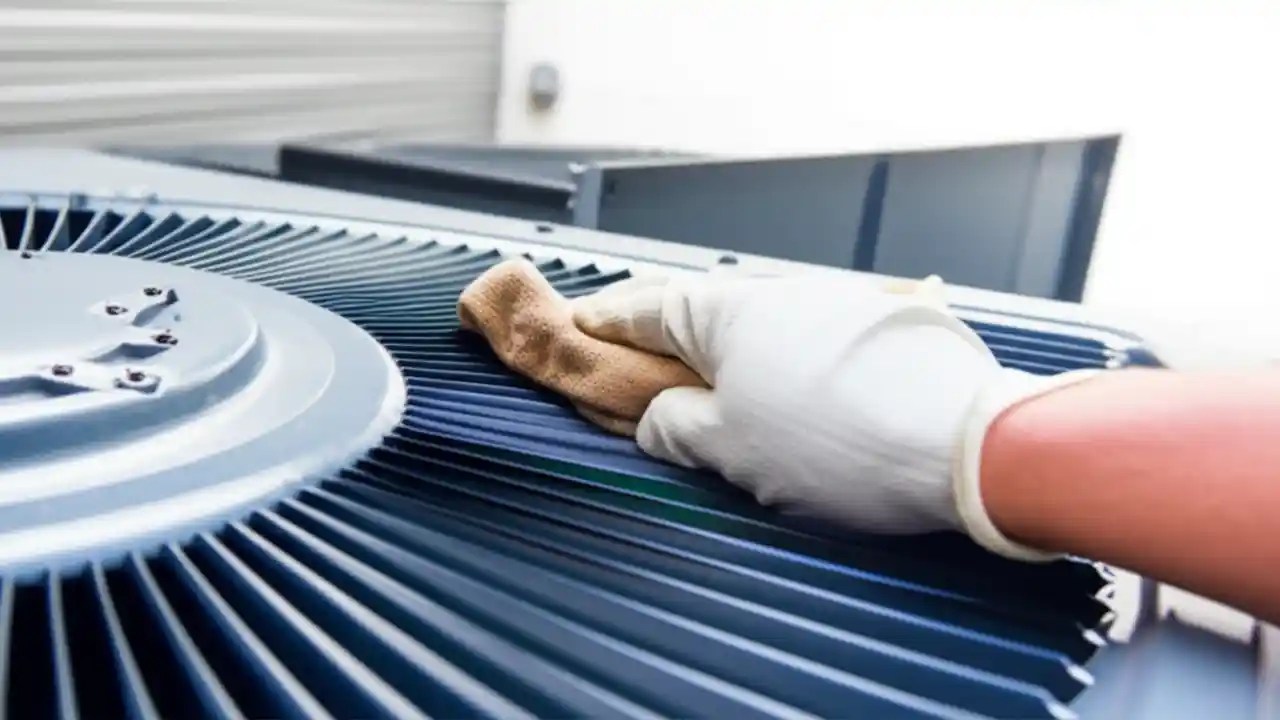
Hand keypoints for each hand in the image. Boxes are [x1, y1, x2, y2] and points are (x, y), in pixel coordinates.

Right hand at [573, 272, 1091, 559]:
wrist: (965, 442)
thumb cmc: (838, 446)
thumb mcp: (730, 449)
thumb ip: (676, 428)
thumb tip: (658, 420)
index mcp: (726, 312)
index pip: (644, 308)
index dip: (605, 322)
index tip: (579, 324)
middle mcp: (779, 291)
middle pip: (705, 313)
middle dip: (673, 343)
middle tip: (649, 376)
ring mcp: (836, 301)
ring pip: (763, 328)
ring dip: (740, 359)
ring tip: (735, 407)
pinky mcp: (885, 322)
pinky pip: (813, 339)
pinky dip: (792, 365)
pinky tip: (806, 403)